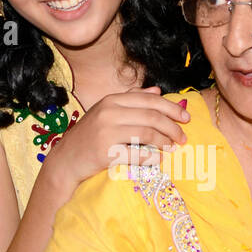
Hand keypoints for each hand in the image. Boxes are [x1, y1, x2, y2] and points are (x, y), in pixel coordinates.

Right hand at [44, 87, 189, 186]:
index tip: (186, 118)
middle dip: (172, 127)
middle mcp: (109, 112)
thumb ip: (131, 100)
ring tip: (173, 148)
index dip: (171, 108)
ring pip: (147, 133)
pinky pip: (136, 153)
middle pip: (152, 116)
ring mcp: (106, 131)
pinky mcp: (105, 151)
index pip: (149, 100)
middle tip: (183, 137)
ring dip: (165, 142)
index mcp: (112, 100)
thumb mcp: (106, 112)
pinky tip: (159, 160)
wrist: (65, 160)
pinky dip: (151, 157)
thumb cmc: (88, 137)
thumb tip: (157, 91)